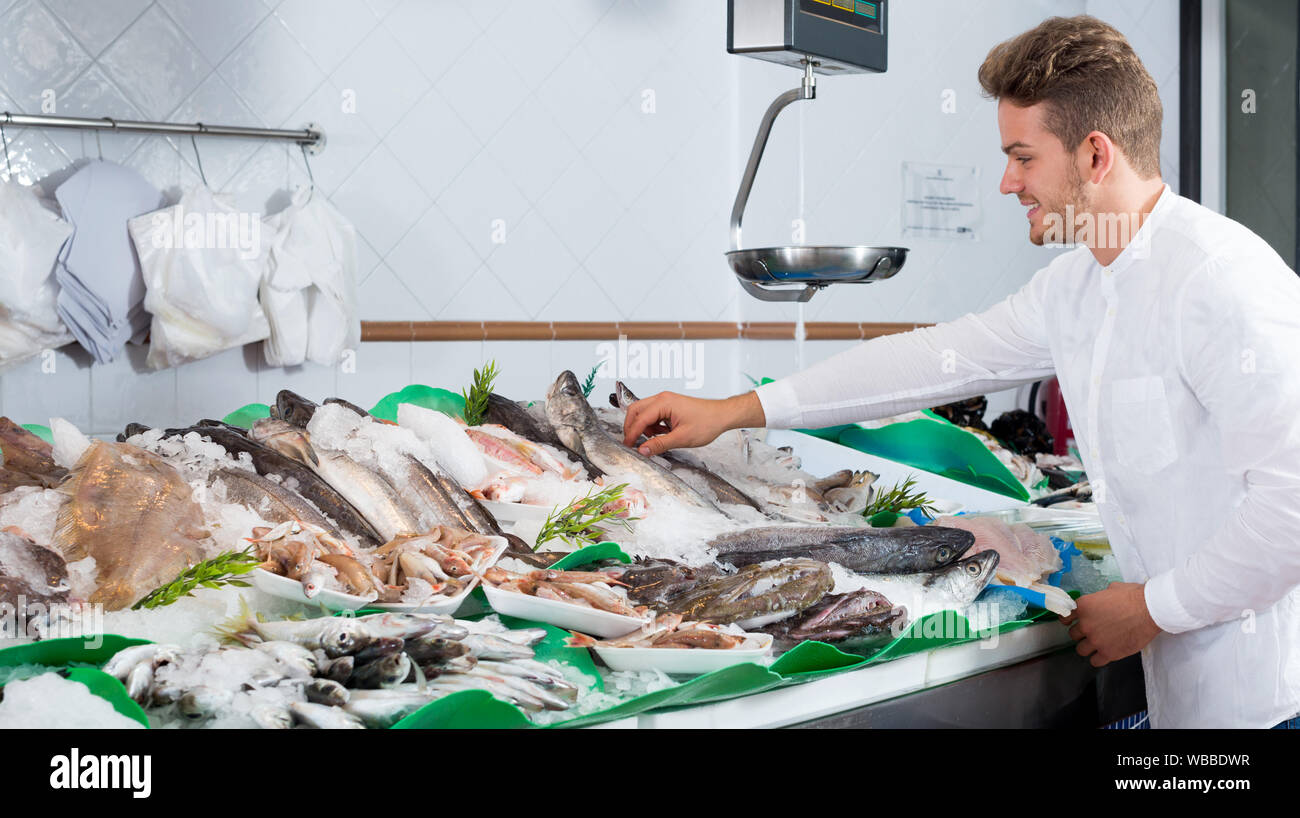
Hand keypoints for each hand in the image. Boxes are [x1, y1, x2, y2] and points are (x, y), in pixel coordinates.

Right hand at [622, 392, 764, 455]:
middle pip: (636, 410)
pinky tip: (663, 434)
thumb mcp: (681, 438)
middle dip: (632, 427)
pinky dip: (653, 425)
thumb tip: (643, 450)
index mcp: (664, 403)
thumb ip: (660, 444)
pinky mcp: (669, 406)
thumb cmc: (707, 422)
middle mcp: (662, 398)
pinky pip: (653, 414)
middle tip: (633, 442)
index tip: (627, 445)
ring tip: (657, 439)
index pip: (640, 418)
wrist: (722, 415)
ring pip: (644, 412)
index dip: (631, 433)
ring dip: (644, 427)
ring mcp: (665, 401)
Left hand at [1059, 582, 1162, 666]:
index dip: (1069, 620)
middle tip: (1090, 632)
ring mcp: (1096, 640)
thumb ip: (1099, 598)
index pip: (1065, 617)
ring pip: (1080, 650)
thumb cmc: (1133, 596)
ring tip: (1096, 645)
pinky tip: (1104, 654)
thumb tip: (1101, 600)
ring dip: (1087, 647)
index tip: (1072, 623)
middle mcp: (1086, 624)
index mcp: (1084, 606)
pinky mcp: (1109, 653)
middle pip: (1072, 634)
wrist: (1150, 610)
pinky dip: (1098, 658)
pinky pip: (1095, 661)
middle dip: (1080, 634)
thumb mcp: (1111, 589)